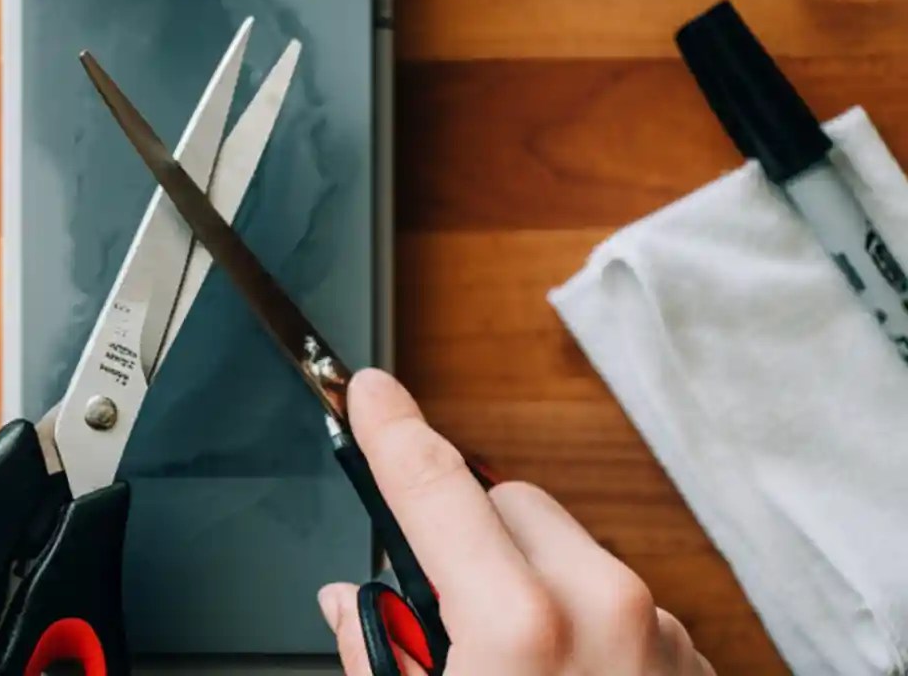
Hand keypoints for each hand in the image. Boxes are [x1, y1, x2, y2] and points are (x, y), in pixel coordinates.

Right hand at [318, 369, 714, 674]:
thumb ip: (375, 655)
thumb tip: (349, 607)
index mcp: (519, 622)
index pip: (433, 485)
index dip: (391, 430)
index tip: (371, 391)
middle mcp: (603, 609)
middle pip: (510, 505)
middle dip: (465, 535)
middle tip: (437, 607)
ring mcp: (659, 636)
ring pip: (568, 552)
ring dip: (528, 579)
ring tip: (508, 667)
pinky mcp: (691, 663)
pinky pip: (621, 599)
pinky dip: (582, 619)